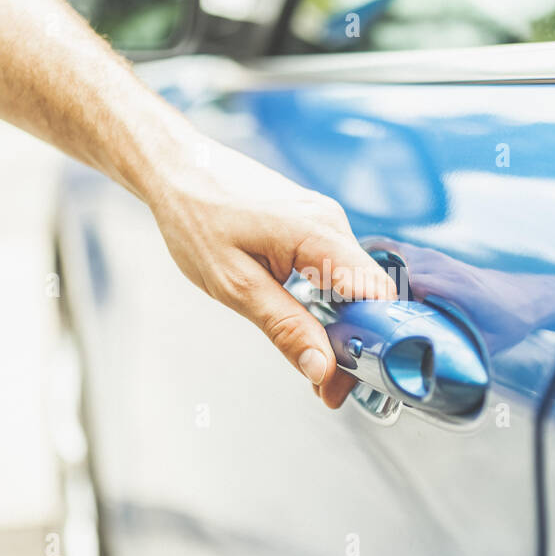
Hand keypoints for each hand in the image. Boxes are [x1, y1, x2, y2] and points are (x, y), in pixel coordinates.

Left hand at [148, 133, 397, 407]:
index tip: (351, 377)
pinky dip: (329, 302)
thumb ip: (284, 327)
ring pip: (354, 285)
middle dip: (355, 343)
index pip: (377, 294)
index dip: (373, 341)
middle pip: (370, 294)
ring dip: (341, 324)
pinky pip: (337, 270)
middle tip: (327, 386)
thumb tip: (322, 368)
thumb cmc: (196, 216)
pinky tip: (308, 323)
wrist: (177, 168)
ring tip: (315, 360)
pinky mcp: (315, 224)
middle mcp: (332, 222)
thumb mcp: (234, 285)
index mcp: (319, 233)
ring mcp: (326, 220)